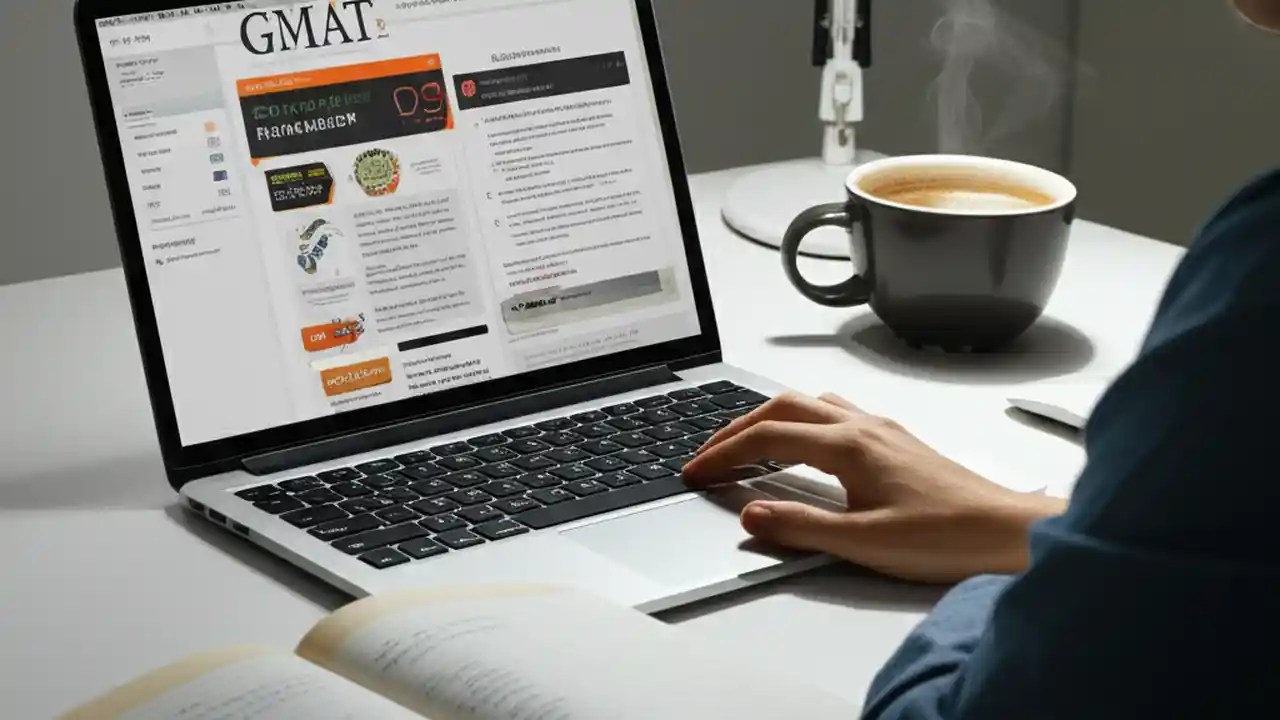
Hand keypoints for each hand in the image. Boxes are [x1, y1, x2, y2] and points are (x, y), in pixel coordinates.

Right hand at [682, 393, 1066, 582]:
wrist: (1007, 532)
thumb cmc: (947, 536)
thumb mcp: (863, 542)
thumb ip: (800, 526)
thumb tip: (750, 514)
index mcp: (849, 445)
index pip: (767, 437)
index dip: (724, 454)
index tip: (697, 471)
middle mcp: (863, 427)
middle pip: (781, 407)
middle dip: (736, 428)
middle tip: (708, 455)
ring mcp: (882, 429)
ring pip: (809, 403)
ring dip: (768, 418)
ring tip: (745, 444)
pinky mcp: (896, 441)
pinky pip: (833, 413)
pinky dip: (799, 421)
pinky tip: (802, 445)